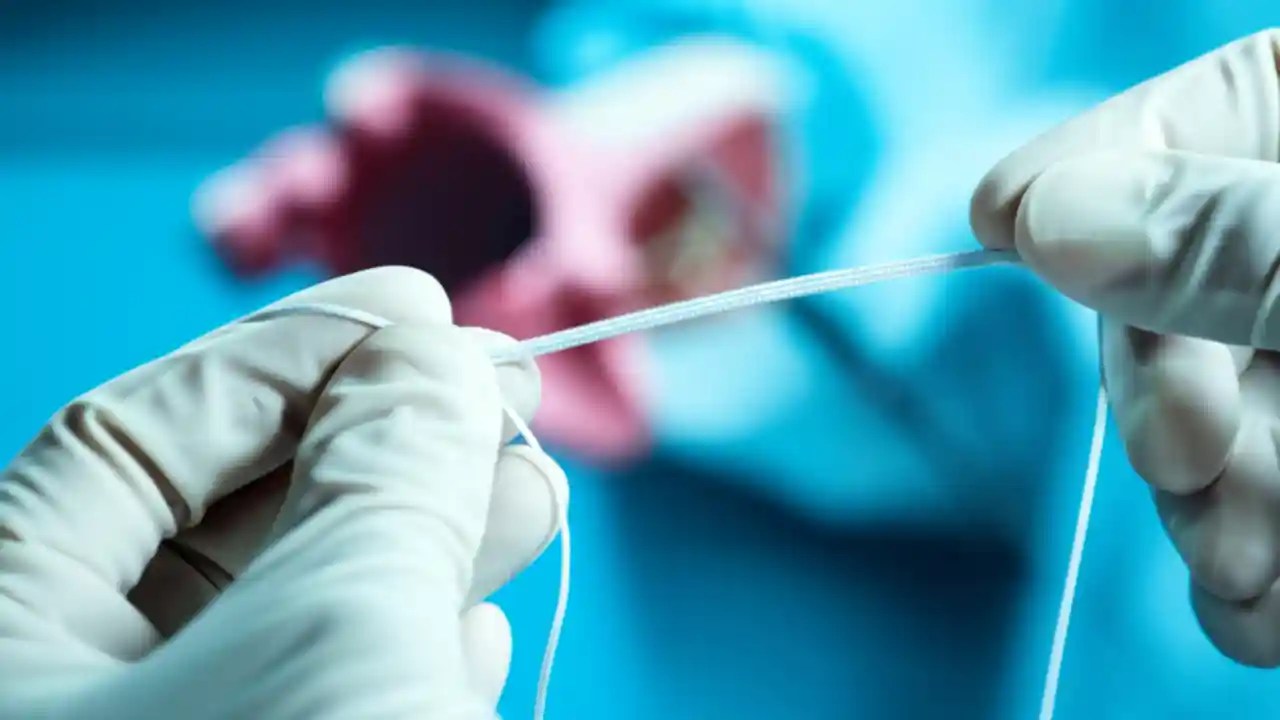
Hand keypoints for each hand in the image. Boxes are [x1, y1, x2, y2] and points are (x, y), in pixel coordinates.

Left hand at [0, 267, 564, 717]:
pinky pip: (333, 692)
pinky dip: (411, 641)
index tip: (416, 302)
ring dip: (425, 536)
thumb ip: (382, 467)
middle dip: (378, 441)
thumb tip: (428, 356)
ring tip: (533, 484)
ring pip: (298, 608)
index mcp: (3, 653)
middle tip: (496, 384)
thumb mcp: (340, 620)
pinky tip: (480, 623)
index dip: (281, 353)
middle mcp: (70, 702)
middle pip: (226, 519)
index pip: (123, 442)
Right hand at [970, 29, 1279, 666]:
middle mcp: (1274, 254)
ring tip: (1257, 575)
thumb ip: (1225, 232)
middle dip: (1168, 411)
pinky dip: (1247, 588)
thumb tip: (1032, 213)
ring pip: (1189, 450)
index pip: (1131, 147)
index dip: (1069, 192)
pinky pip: (1240, 536)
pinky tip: (1265, 612)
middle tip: (1199, 472)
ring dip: (1208, 520)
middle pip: (1151, 324)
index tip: (1011, 230)